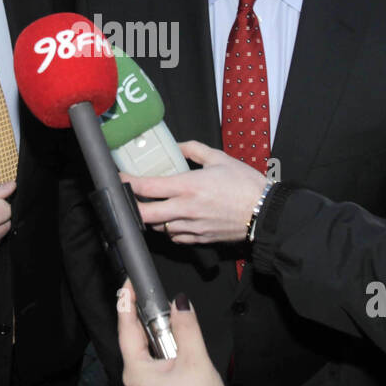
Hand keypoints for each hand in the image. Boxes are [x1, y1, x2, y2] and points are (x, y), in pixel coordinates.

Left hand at [117, 279, 227, 385]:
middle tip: (156, 297)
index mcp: (136, 370)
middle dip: (147, 318)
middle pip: (136, 339)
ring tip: (171, 319)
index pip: (126, 328)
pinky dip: (164, 351)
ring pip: (147, 352)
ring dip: (159, 336)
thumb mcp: (195, 359)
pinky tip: (177, 347)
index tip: (128, 283)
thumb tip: (180, 302)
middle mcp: (134, 381)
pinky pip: (155, 365)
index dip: (127, 303)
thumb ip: (186, 327)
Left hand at [124, 141, 266, 243]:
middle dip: (131, 208)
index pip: (148, 187)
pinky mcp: (200, 239)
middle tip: (127, 200)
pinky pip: (176, 237)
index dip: (127, 183)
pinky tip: (174, 220)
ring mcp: (192, 227)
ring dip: (153, 218)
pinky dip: (170, 229)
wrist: (265, 212)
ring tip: (155, 207)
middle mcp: (186, 209)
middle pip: (145, 214)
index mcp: (189, 186)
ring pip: (159, 227)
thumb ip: (194, 150)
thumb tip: (178, 146)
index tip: (119, 178)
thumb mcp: (220, 158)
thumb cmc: (246, 185)